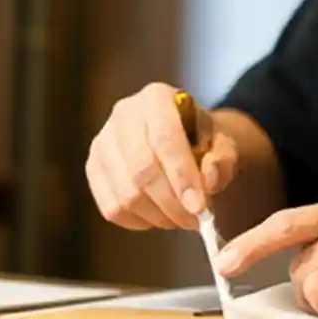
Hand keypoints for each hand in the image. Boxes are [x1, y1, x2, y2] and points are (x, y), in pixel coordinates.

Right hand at [86, 82, 237, 229]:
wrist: (183, 137)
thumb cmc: (204, 139)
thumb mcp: (224, 143)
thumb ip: (222, 160)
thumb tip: (208, 180)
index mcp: (156, 97)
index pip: (165, 139)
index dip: (182, 176)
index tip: (199, 208)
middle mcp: (124, 114)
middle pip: (141, 168)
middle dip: (170, 203)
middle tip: (193, 221)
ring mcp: (103, 141)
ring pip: (124, 192)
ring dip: (156, 216)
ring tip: (179, 219)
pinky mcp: (93, 168)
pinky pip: (111, 206)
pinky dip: (137, 221)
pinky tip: (158, 218)